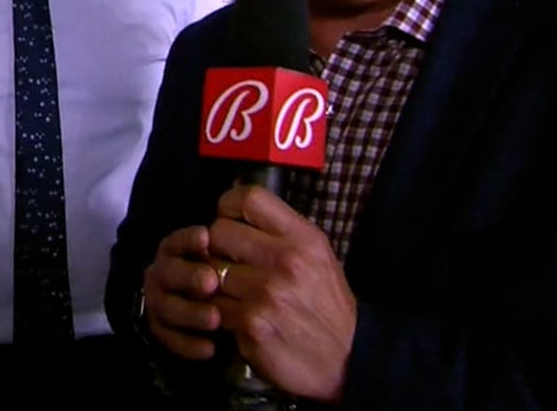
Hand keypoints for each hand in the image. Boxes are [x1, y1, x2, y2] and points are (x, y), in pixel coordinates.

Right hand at [142, 225, 224, 359]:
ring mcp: (159, 302)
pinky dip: (188, 344)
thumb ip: (237, 243)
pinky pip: (169, 338)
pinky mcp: (162, 331)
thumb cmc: (231, 278)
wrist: (217, 314)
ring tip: (215, 319)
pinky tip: (210, 348)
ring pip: (166, 306)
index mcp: (177, 250)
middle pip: (167, 271)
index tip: (206, 238)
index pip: (177, 241)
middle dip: (188, 276)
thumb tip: (251, 223)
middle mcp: (163, 273)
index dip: (188, 239)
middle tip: (210, 282)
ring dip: (190, 312)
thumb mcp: (233, 257)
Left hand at [208, 185, 356, 402]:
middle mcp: (284, 261)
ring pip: (209, 270)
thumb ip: (281, 232)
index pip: (249, 198)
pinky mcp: (250, 324)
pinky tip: (238, 316)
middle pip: (218, 232)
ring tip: (235, 292)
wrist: (347, 359)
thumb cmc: (326, 305)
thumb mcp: (318, 257)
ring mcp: (265, 293)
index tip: (229, 220)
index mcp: (303, 238)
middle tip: (229, 261)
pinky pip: (213, 305)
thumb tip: (237, 211)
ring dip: (215, 282)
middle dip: (217, 246)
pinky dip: (220, 311)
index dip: (228, 206)